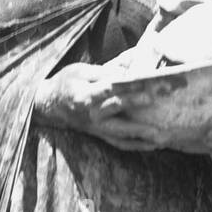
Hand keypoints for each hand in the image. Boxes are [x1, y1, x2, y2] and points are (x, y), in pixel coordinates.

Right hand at [33, 63, 184, 151]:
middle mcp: (92, 114)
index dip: (126, 88)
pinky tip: (154, 145)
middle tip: (153, 104)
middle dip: (135, 109)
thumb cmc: (66, 84)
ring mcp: (97, 127)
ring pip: (121, 133)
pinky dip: (137, 145)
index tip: (143, 85)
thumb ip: (106, 70)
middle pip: (116, 111)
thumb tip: (130, 66)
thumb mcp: (81, 71)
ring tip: (162, 135)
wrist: (49, 106)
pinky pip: (120, 144)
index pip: (108, 90)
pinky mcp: (101, 135)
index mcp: (85, 95)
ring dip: (141, 135)